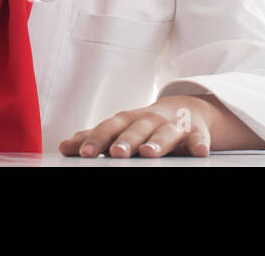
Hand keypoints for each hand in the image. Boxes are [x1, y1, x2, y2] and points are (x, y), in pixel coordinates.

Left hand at [58, 96, 215, 157]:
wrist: (184, 109)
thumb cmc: (144, 125)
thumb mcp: (121, 129)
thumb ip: (95, 138)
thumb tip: (64, 147)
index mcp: (129, 120)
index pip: (110, 128)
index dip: (97, 139)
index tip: (84, 153)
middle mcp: (150, 119)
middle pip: (137, 129)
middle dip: (127, 141)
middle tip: (116, 154)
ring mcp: (173, 124)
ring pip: (166, 133)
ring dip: (158, 142)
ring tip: (149, 153)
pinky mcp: (195, 132)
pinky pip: (198, 137)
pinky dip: (199, 144)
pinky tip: (200, 153)